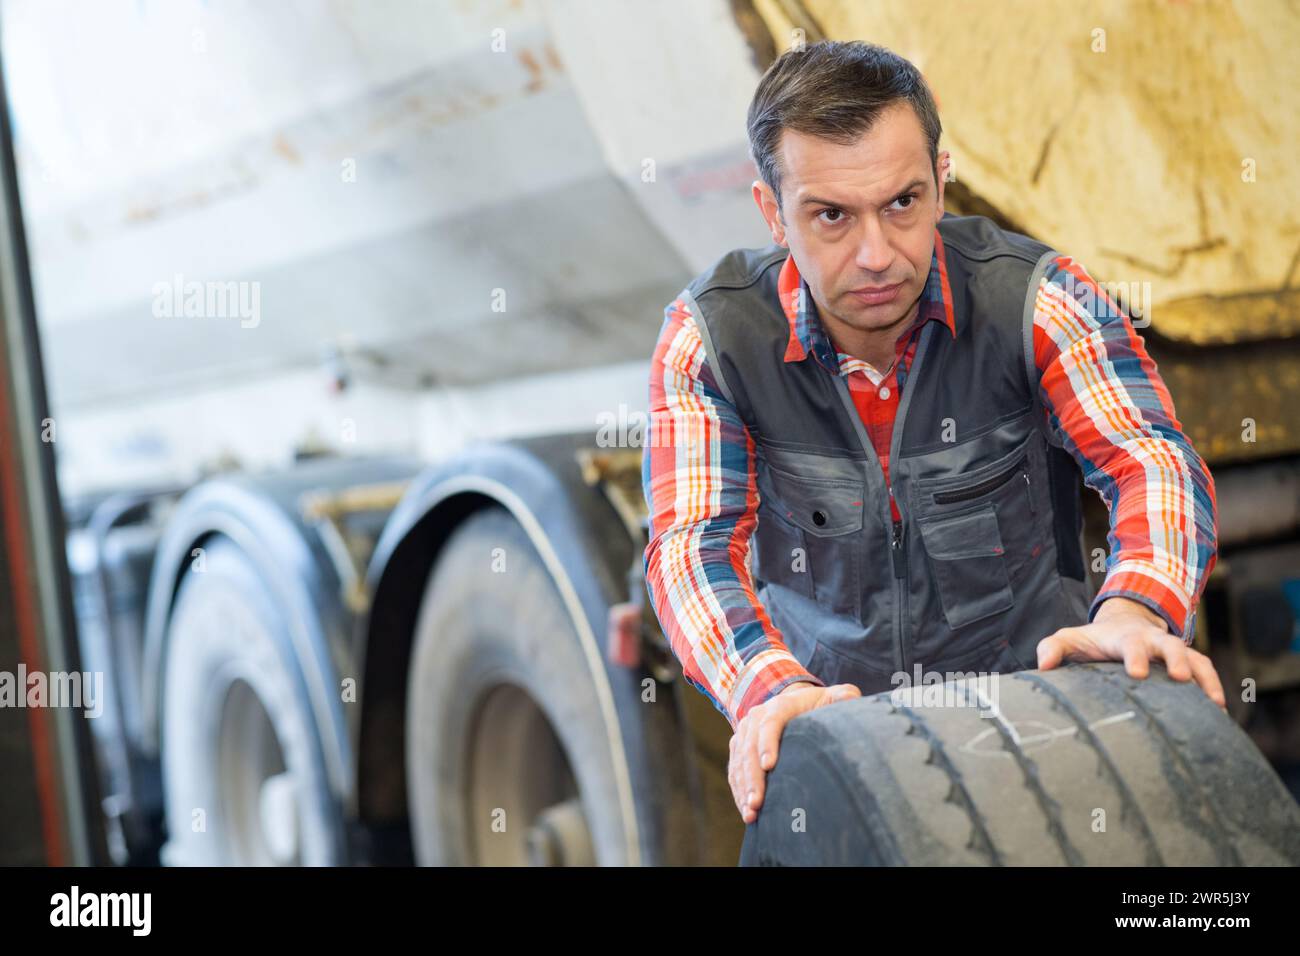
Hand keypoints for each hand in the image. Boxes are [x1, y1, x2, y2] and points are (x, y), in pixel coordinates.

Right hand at [728, 680, 860, 823]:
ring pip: (739, 762)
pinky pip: (734, 771)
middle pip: (749, 747)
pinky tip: (745, 810)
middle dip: (753, 777)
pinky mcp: (739, 747)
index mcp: (780, 705)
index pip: (770, 722)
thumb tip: (850, 698)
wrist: (792, 702)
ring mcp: (744, 733)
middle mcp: (756, 717)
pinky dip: (738, 791)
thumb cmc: (817, 705)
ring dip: (743, 788)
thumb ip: (843, 696)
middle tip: (757, 802)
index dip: (768, 743)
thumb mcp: (832, 696)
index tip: (770, 765)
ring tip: (751, 813)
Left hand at [1036, 596, 1225, 709]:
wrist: (1123, 624)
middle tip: (1179, 677)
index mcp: (1125, 638)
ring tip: (1214, 704)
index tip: (1136, 673)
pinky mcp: (1187, 663)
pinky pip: (1206, 671)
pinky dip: (1214, 687)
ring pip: (1195, 658)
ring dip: (1204, 677)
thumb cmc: (1093, 640)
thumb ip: (1053, 649)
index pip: (1131, 644)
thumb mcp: (1070, 639)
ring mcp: (1173, 651)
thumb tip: (1042, 667)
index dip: (1135, 656)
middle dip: (1176, 659)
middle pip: (1170, 645)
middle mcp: (1154, 641)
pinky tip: (1219, 715)